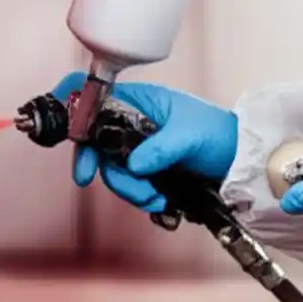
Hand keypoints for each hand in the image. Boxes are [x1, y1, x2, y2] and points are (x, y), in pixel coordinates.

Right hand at [53, 72, 236, 213]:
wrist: (240, 162)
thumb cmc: (218, 134)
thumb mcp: (190, 136)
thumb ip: (161, 148)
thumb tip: (135, 165)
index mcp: (138, 100)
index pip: (94, 97)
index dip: (72, 108)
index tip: (62, 129)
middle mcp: (132, 122)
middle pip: (95, 141)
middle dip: (96, 163)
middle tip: (87, 178)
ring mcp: (137, 147)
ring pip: (112, 169)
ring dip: (128, 188)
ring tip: (155, 199)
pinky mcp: (145, 170)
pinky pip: (129, 185)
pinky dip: (140, 197)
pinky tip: (160, 204)